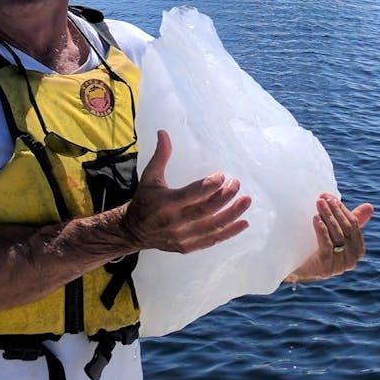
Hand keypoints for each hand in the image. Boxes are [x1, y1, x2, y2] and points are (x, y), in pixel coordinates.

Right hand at [119, 129, 251, 253]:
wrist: (133, 231)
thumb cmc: (144, 201)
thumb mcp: (150, 177)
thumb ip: (161, 156)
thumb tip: (163, 132)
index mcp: (166, 202)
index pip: (192, 194)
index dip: (210, 186)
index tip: (222, 176)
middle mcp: (175, 221)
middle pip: (206, 210)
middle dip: (225, 197)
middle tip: (236, 184)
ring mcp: (182, 236)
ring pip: (213, 226)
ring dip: (232, 214)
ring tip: (246, 201)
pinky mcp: (187, 246)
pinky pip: (211, 240)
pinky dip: (229, 233)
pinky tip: (243, 223)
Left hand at [286, 193, 373, 282]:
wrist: (296, 268)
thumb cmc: (317, 248)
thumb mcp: (335, 234)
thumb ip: (352, 221)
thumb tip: (370, 206)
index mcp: (358, 250)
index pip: (354, 224)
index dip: (342, 208)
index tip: (329, 196)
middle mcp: (352, 260)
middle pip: (346, 229)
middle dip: (334, 211)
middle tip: (322, 198)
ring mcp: (340, 265)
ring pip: (337, 235)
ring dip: (328, 217)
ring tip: (318, 204)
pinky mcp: (326, 268)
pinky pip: (327, 245)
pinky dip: (322, 230)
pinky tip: (316, 219)